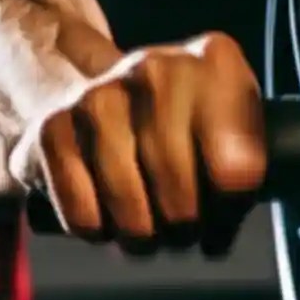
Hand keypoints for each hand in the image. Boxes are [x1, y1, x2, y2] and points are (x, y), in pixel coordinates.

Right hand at [14, 32, 266, 255]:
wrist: (99, 87)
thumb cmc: (180, 121)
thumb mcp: (231, 122)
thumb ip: (246, 163)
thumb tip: (221, 227)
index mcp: (213, 62)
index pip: (237, 169)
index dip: (231, 208)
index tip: (225, 211)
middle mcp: (155, 70)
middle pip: (182, 193)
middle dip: (186, 228)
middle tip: (185, 228)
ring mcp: (99, 97)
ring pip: (132, 211)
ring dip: (143, 237)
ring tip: (149, 227)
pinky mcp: (53, 129)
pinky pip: (83, 216)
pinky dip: (98, 231)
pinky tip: (108, 213)